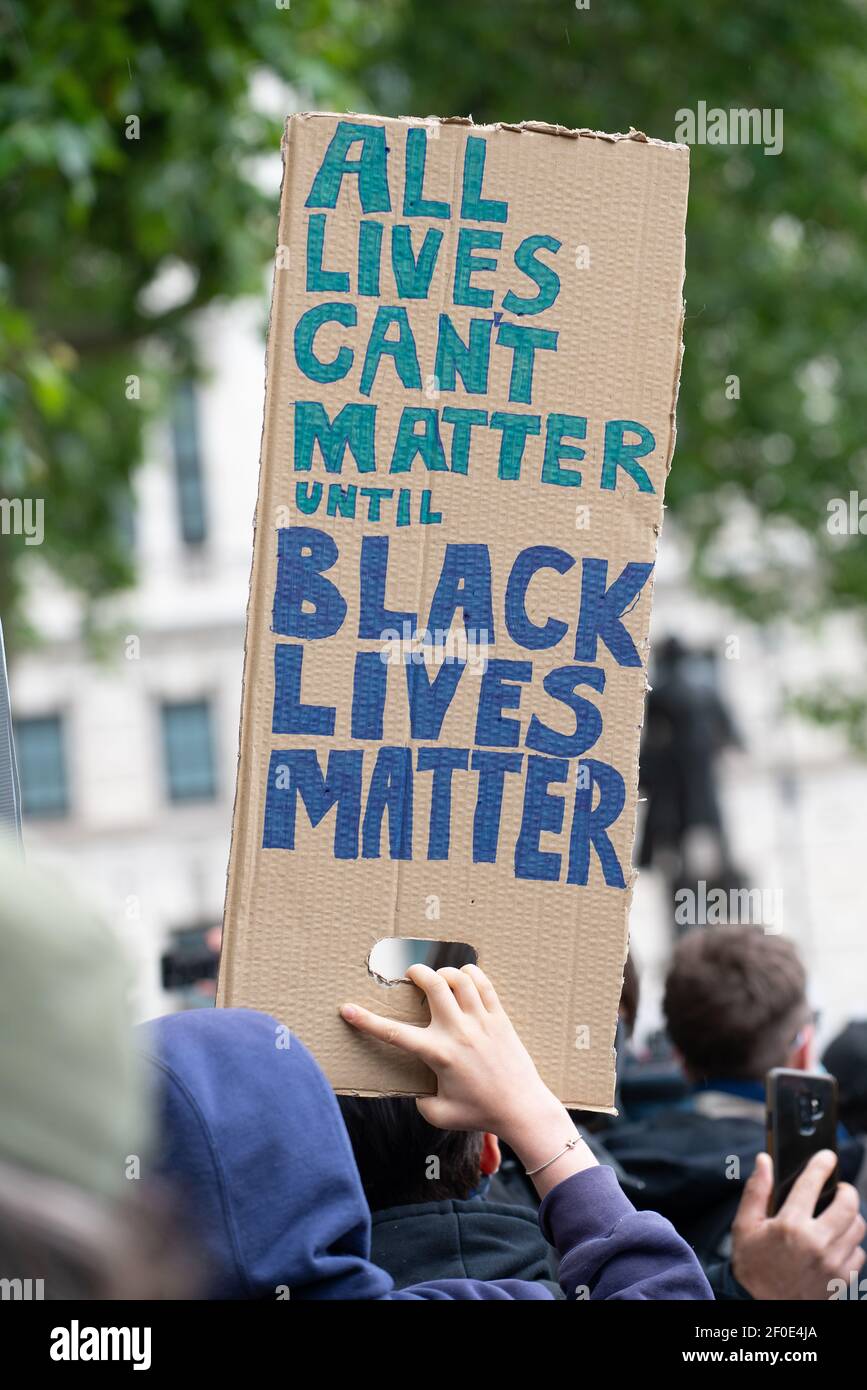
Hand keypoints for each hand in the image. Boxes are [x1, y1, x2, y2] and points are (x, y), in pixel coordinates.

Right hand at [341, 963, 595, 1196]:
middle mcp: (458, 1032)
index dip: (366, 1020)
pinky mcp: (500, 1018)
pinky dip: (471, 974)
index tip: (347, 1009)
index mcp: (438, 1055)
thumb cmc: (480, 1114)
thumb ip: (419, 1101)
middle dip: (417, 972)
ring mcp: (481, 1021)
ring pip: (460, 978)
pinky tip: (464, 980)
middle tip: (411, 974)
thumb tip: (415, 1088)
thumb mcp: (439, 1114)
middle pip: (434, 984)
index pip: (394, 1033)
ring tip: (439, 978)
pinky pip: (484, 984)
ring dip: (444, 971)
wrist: (522, 1109)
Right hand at [731, 1150, 865, 1299]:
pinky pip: (859, 1253)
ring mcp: (832, 1263)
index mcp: (790, 1226)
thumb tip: (764, 1161)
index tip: (827, 1156)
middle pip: (848, 1204)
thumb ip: (756, 1190)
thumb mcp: (744, 1226)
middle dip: (846, 1190)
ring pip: (858, 1228)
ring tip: (836, 1217)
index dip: (821, 1164)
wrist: (762, 1307)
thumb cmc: (753, 1266)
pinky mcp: (842, 1280)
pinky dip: (851, 1244)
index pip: (812, 1183)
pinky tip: (836, 1243)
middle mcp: (816, 1243)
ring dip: (850, 1217)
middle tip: (838, 1189)